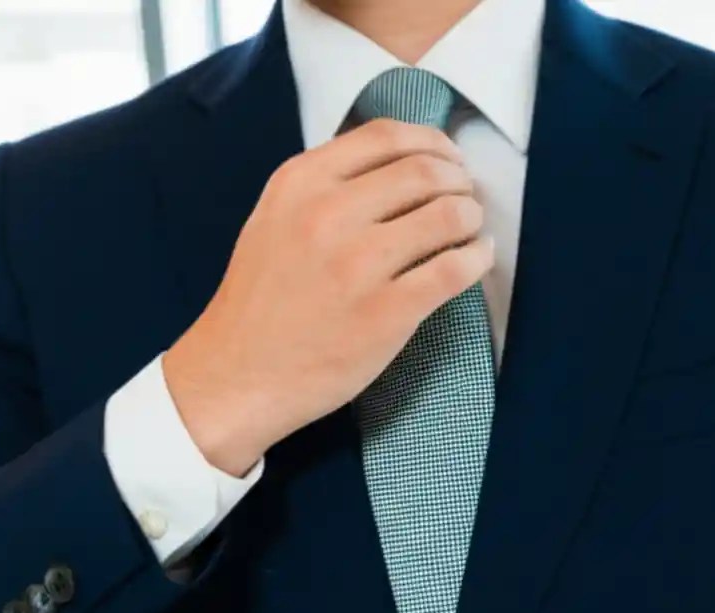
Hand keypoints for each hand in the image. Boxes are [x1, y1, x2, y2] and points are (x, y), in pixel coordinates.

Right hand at [162, 119, 492, 475]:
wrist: (236, 376)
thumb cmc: (261, 302)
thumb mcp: (275, 219)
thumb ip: (327, 186)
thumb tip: (402, 165)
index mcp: (300, 183)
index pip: (386, 135)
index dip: (432, 142)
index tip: (448, 158)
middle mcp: (328, 215)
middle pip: (426, 171)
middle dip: (460, 180)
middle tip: (466, 196)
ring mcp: (358, 265)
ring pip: (449, 215)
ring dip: (472, 216)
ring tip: (471, 229)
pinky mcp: (386, 312)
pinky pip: (456, 269)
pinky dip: (478, 257)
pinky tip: (476, 258)